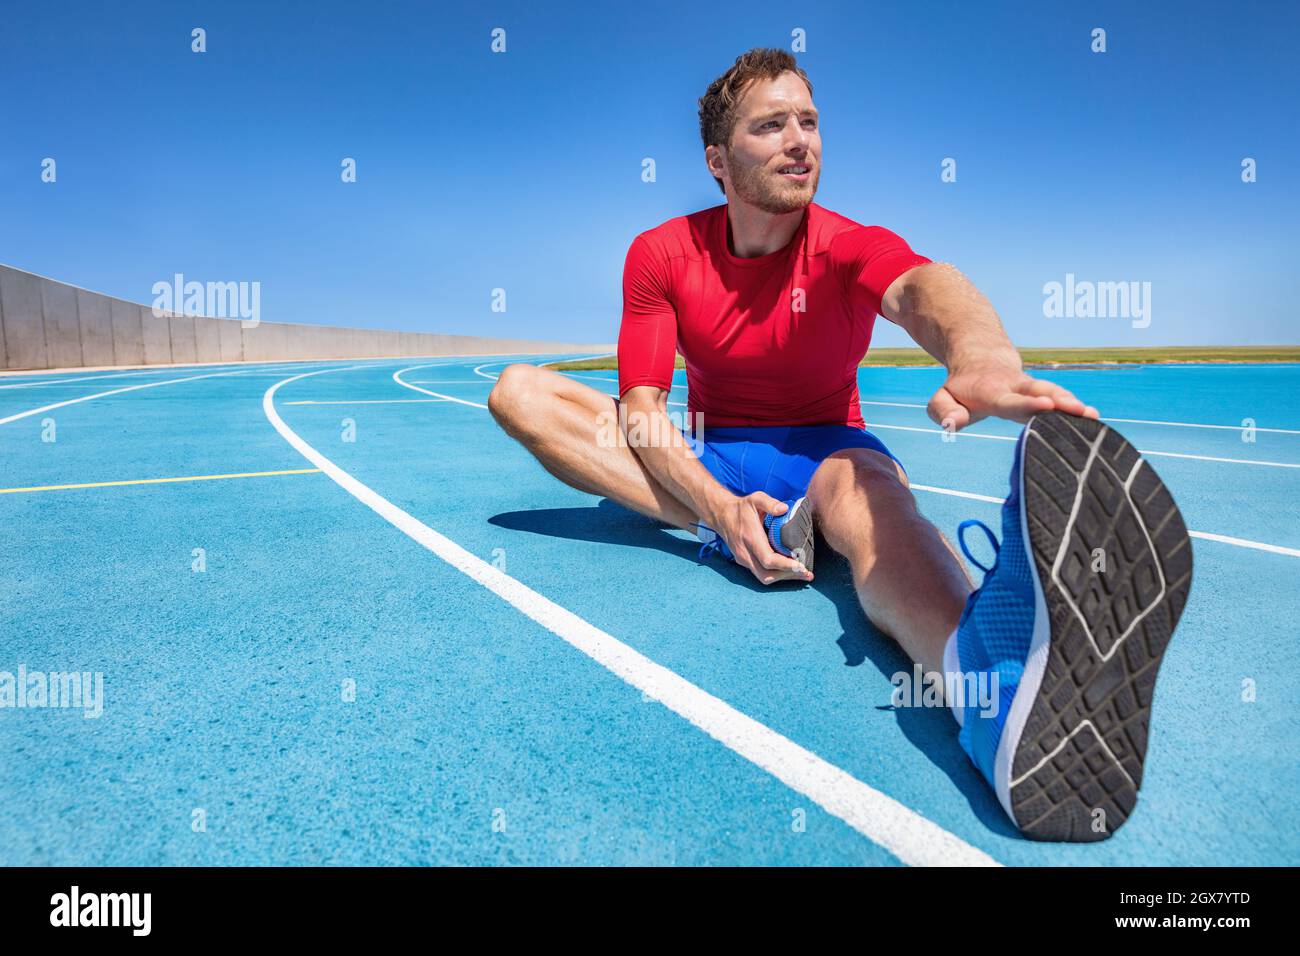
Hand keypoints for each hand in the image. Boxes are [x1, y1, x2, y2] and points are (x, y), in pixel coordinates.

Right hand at [708, 492, 812, 584]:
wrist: (721, 515)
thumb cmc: (741, 508)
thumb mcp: (755, 499)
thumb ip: (770, 503)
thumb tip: (784, 508)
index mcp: (750, 538)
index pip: (768, 560)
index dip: (786, 565)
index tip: (801, 566)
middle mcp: (745, 553)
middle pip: (767, 574)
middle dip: (788, 576)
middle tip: (806, 573)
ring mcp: (743, 559)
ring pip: (764, 577)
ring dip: (783, 577)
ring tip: (801, 574)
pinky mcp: (744, 561)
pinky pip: (761, 573)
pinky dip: (776, 574)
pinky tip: (788, 570)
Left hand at [927, 359, 1099, 430]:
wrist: (982, 358)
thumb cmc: (961, 387)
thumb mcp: (942, 398)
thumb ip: (943, 411)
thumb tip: (953, 424)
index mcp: (992, 392)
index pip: (1010, 401)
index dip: (1027, 404)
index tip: (1046, 406)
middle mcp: (1016, 387)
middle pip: (1041, 392)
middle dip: (1060, 401)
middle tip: (1079, 410)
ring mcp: (1032, 388)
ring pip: (1055, 393)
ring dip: (1073, 405)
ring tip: (1093, 416)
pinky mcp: (1043, 393)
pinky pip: (1061, 399)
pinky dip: (1075, 409)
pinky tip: (1094, 421)